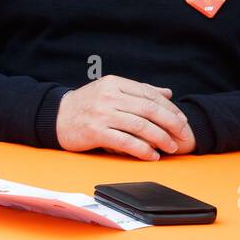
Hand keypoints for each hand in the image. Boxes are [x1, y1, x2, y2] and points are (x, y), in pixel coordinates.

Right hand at [56, 75, 195, 160]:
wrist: (56, 117)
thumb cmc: (86, 105)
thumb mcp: (110, 91)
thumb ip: (138, 91)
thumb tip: (167, 93)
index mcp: (114, 83)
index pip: (150, 95)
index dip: (170, 108)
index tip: (182, 120)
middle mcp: (109, 97)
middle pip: (149, 109)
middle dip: (171, 124)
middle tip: (183, 136)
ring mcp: (101, 114)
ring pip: (140, 126)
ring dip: (160, 138)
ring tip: (170, 147)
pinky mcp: (95, 132)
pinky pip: (126, 142)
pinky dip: (142, 150)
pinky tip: (152, 155)